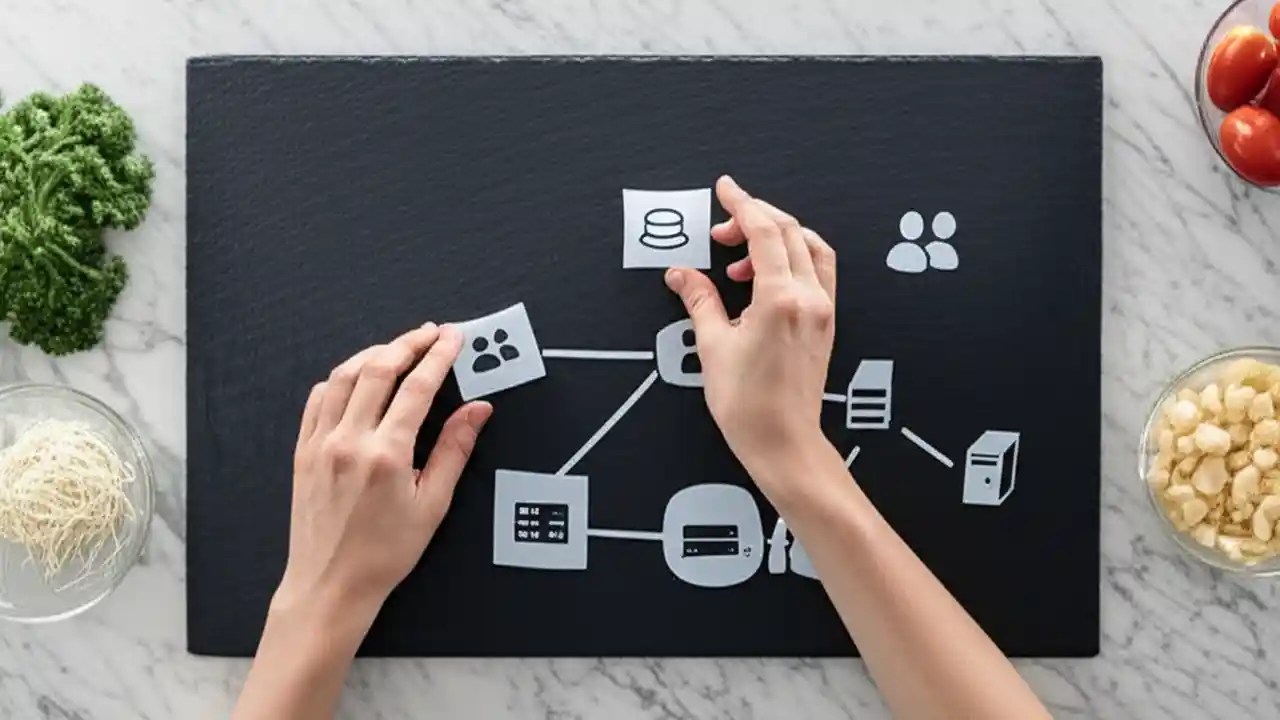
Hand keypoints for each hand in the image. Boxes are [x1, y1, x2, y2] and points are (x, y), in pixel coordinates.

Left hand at [273, 323, 491, 621]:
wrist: (330, 585)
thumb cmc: (384, 553)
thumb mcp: (432, 504)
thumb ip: (455, 450)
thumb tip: (478, 410)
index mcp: (386, 455)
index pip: (417, 387)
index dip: (439, 356)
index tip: (453, 338)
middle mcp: (349, 441)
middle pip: (378, 369)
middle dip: (408, 343)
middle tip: (431, 333)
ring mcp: (320, 443)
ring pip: (343, 376)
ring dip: (373, 354)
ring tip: (397, 348)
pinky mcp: (303, 451)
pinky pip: (317, 398)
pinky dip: (339, 378)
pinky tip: (356, 376)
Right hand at [664, 175, 836, 501]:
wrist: (784, 443)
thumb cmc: (748, 405)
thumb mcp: (712, 347)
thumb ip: (699, 300)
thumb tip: (681, 274)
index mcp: (781, 299)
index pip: (764, 232)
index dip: (742, 204)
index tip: (725, 189)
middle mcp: (810, 299)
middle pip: (789, 233)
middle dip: (755, 219)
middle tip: (721, 228)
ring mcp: (823, 311)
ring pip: (811, 249)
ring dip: (778, 238)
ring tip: (740, 258)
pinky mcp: (825, 325)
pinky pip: (818, 273)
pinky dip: (794, 260)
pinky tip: (765, 278)